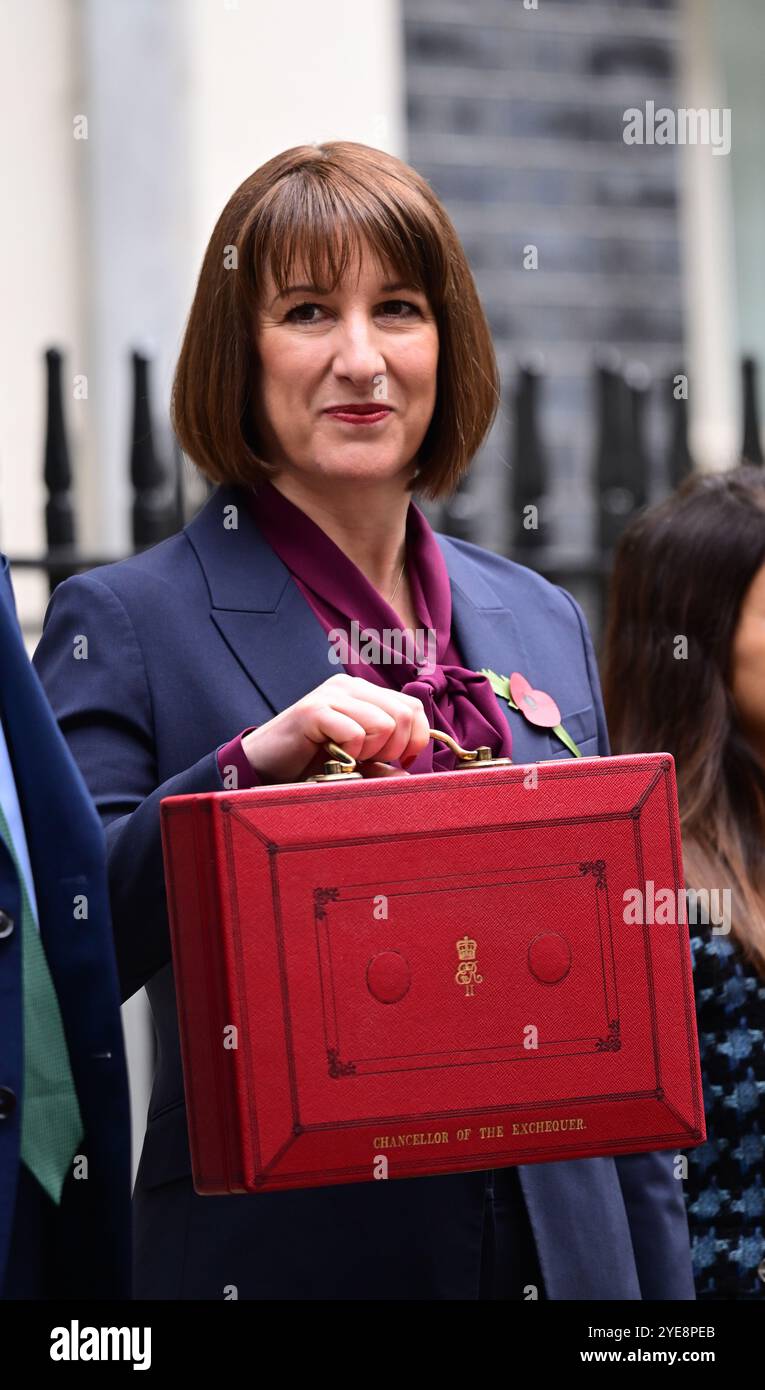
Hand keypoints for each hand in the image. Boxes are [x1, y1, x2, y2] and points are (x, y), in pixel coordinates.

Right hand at [240, 673, 430, 783]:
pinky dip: (350, 754)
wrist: (262, 766)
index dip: (416, 739)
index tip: (397, 762)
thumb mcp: (356, 763)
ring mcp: (331, 695)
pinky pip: (355, 734)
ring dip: (370, 752)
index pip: (413, 707)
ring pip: (385, 724)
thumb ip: (383, 765)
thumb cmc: (310, 763)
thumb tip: (408, 774)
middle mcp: (349, 686)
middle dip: (394, 749)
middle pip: (404, 715)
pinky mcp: (314, 710)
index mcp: (363, 692)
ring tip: (345, 757)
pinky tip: (331, 756)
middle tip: (366, 761)